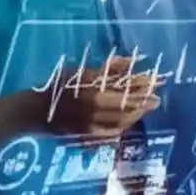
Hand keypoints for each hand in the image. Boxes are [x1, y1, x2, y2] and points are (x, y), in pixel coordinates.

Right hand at [44, 56, 159, 137]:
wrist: (38, 109)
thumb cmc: (60, 85)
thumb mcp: (82, 72)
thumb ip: (108, 68)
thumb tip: (130, 61)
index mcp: (96, 89)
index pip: (126, 86)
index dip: (142, 85)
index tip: (155, 82)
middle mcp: (98, 106)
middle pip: (127, 104)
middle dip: (143, 101)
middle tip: (157, 100)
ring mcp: (94, 122)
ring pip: (122, 120)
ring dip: (136, 114)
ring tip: (145, 110)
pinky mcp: (89, 133)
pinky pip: (111, 132)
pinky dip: (122, 127)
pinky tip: (128, 123)